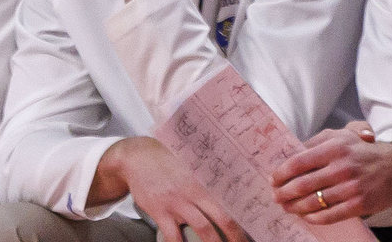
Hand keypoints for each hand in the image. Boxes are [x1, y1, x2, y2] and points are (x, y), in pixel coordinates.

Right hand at [98, 137, 249, 241]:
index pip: (230, 201)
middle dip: (235, 236)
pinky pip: (172, 237)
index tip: (253, 229)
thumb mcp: (189, 166)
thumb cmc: (167, 163)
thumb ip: (205, 179)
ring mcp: (178, 202)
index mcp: (205, 181)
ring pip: (202, 229)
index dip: (242, 217)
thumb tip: (227, 189)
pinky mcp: (160, 211)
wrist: (138, 157)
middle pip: (222, 217)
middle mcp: (195, 192)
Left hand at [272, 122, 391, 221]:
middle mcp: (342, 167)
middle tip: (276, 196)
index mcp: (335, 147)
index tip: (274, 179)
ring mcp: (350, 187)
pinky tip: (306, 216)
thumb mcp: (342, 136)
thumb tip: (292, 152)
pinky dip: (314, 217)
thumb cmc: (364, 150)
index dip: (282, 173)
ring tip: (288, 207)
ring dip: (296, 207)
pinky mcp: (358, 204)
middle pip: (303, 184)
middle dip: (285, 193)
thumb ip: (317, 141)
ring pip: (314, 202)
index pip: (299, 162)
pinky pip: (329, 215)